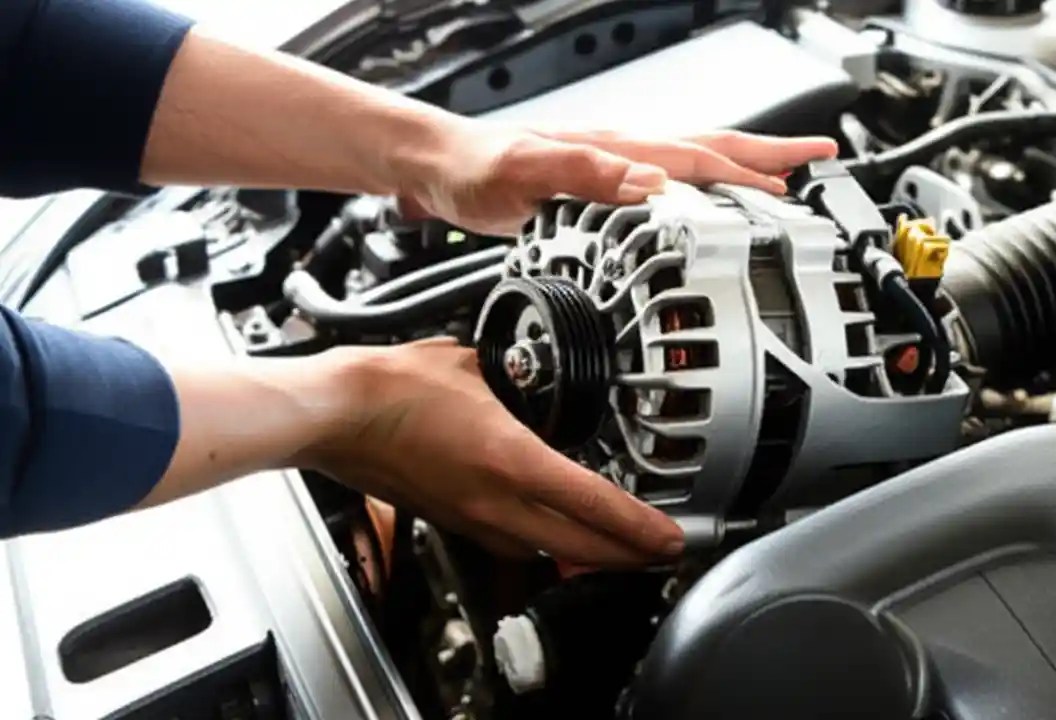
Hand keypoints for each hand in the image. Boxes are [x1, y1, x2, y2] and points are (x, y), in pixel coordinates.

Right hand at [300, 337, 683, 565]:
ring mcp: (472, 516)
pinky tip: (559, 536)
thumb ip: (516, 377)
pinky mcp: (454, 519)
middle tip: (663, 553)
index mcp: (508, 457)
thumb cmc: (391, 386)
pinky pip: (515, 542)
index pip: (592, 502)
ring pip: (548, 550)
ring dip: (590, 554)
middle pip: (579, 545)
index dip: (639, 527)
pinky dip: (549, 545)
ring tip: (623, 550)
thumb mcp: (474, 365)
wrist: (336, 414)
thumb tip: (533, 372)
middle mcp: (494, 498)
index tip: (670, 538)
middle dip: (629, 555)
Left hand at [393, 120, 838, 234]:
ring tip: (784, 182)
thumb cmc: (473, 169)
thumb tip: (652, 185)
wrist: (437, 167)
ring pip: (694, 165)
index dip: (752, 170)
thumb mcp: (525, 173)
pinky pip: (668, 186)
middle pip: (711, 151)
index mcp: (616, 149)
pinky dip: (702, 192)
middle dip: (769, 157)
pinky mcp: (599, 190)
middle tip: (820, 161)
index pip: (699, 158)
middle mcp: (622, 153)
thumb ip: (585, 175)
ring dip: (742, 171)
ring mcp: (614, 169)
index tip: (797, 180)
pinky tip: (708, 209)